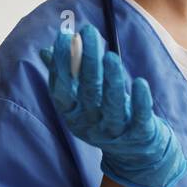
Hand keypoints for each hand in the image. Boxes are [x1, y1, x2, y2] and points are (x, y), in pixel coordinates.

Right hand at [40, 24, 186, 186]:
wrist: (134, 154)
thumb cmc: (105, 117)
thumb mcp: (82, 101)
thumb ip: (66, 76)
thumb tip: (46, 50)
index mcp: (73, 113)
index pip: (61, 88)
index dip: (61, 63)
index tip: (65, 36)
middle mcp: (90, 123)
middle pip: (87, 91)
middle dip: (87, 59)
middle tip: (90, 32)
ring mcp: (115, 131)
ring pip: (111, 103)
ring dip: (111, 78)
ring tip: (111, 55)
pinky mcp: (139, 134)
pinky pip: (139, 116)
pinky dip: (140, 100)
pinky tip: (139, 82)